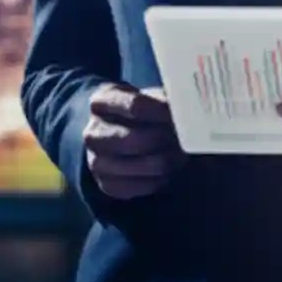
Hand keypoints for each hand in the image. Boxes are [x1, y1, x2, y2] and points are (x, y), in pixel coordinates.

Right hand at [83, 83, 186, 199]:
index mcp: (100, 102)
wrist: (111, 131)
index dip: (164, 111)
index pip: (136, 106)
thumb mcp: (145, 95)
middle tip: (188, 137)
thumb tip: (189, 110)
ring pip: (145, 165)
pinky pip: (144, 186)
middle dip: (168, 139)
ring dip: (170, 160)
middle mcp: (93, 133)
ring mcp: (96, 162)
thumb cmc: (136, 111)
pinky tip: (167, 168)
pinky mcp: (107, 185)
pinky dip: (161, 178)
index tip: (185, 113)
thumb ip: (163, 101)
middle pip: (139, 140)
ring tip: (181, 152)